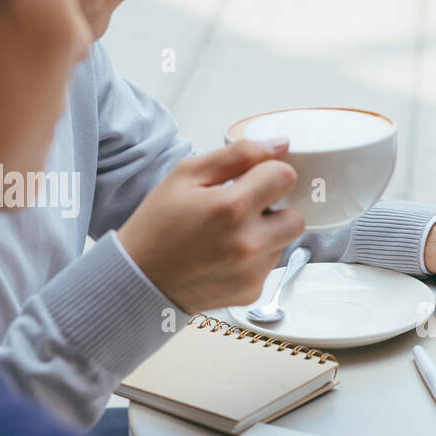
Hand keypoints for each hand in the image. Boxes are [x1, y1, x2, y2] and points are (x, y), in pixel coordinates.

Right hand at [118, 140, 304, 312]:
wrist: (139, 279)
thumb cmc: (158, 223)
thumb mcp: (186, 175)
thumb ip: (238, 154)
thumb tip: (281, 144)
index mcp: (232, 207)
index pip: (286, 177)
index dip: (269, 174)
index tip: (253, 180)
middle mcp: (248, 243)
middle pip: (296, 216)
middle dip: (276, 209)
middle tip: (243, 210)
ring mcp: (253, 272)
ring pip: (284, 242)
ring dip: (266, 234)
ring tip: (229, 235)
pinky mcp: (252, 292)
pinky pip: (270, 266)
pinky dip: (255, 259)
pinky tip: (225, 257)